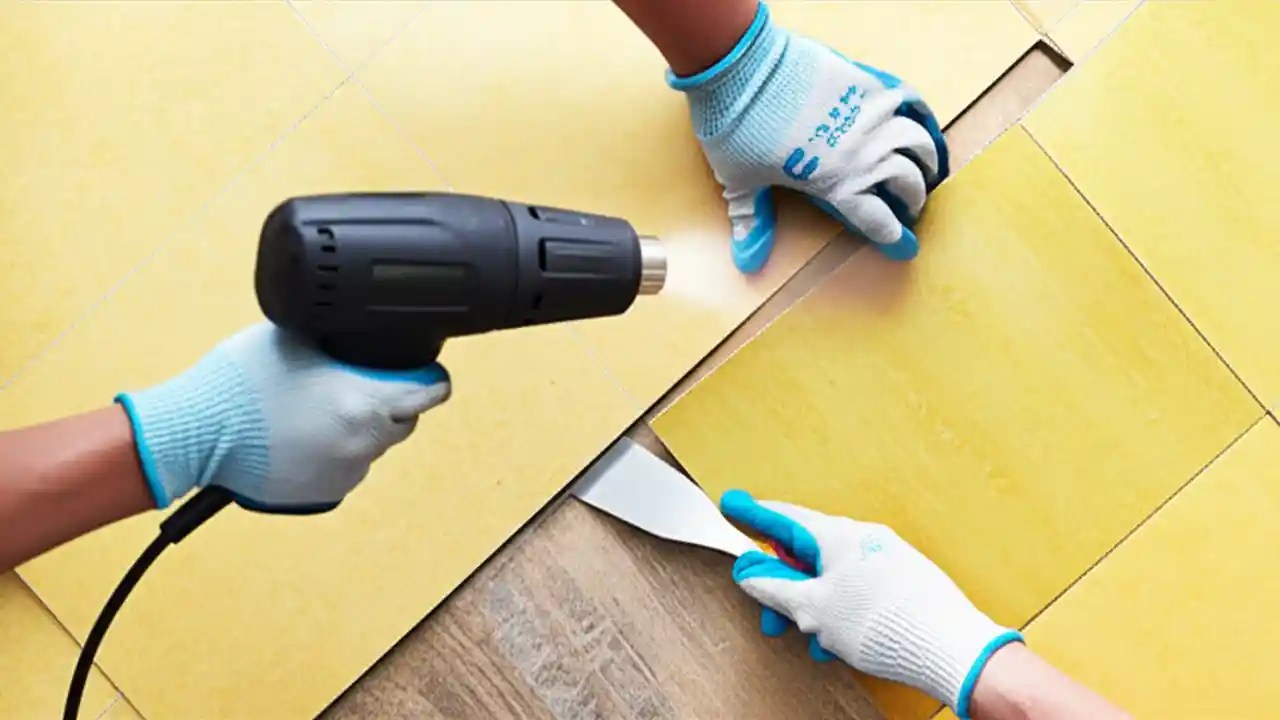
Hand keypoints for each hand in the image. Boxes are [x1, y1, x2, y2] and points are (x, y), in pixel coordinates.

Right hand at [116, 323, 449, 512]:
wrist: (195, 434)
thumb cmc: (240, 381)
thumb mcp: (296, 335)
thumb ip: (338, 335)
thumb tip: (359, 327)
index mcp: (365, 402)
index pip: (431, 391)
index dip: (430, 377)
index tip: (425, 372)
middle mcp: (363, 443)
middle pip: (405, 419)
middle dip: (392, 401)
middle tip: (360, 384)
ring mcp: (345, 473)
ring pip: (375, 446)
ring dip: (362, 428)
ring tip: (320, 409)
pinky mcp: (324, 494)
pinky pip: (347, 468)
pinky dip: (337, 452)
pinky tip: (306, 435)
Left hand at [669, 3, 947, 272]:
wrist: (741, 68)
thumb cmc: (736, 129)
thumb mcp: (740, 182)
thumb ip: (753, 221)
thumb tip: (748, 263)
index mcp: (835, 184)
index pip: (877, 219)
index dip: (894, 237)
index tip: (905, 247)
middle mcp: (863, 152)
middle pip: (906, 182)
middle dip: (912, 199)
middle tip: (910, 207)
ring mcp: (868, 113)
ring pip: (916, 140)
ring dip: (926, 159)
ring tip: (928, 169)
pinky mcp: (866, 80)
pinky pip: (907, 98)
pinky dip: (921, 112)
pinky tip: (924, 121)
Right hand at [721, 490, 1019, 716]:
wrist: (949, 647)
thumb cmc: (884, 623)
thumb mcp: (811, 609)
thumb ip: (774, 587)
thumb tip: (750, 571)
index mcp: (837, 535)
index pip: (783, 517)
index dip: (753, 515)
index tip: (732, 504)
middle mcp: (863, 538)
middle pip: (806, 552)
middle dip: (784, 586)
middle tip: (771, 615)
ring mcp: (886, 557)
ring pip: (831, 575)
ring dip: (813, 605)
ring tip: (816, 638)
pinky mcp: (902, 579)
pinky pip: (856, 587)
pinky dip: (839, 608)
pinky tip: (841, 638)